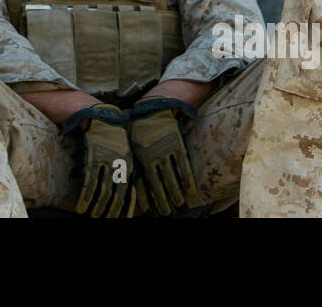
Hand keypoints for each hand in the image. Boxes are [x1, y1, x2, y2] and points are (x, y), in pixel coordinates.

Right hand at [60, 104, 137, 217]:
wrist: (98, 115)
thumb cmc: (109, 135)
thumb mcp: (122, 151)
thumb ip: (124, 168)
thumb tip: (125, 190)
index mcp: (130, 162)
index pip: (131, 190)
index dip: (128, 206)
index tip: (125, 218)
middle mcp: (121, 162)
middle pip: (118, 193)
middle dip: (113, 210)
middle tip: (107, 220)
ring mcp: (107, 159)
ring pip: (104, 190)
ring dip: (99, 206)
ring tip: (94, 216)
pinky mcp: (94, 155)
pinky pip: (90, 181)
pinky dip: (86, 196)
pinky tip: (83, 205)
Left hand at [128, 96, 203, 215]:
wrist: (152, 107)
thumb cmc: (139, 129)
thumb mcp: (132, 145)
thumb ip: (134, 163)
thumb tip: (131, 183)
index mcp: (137, 156)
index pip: (141, 183)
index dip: (145, 198)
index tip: (149, 211)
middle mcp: (150, 156)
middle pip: (157, 184)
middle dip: (161, 201)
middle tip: (165, 213)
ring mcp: (164, 150)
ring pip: (170, 177)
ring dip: (175, 193)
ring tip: (178, 205)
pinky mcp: (176, 143)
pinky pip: (183, 165)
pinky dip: (187, 179)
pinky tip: (190, 190)